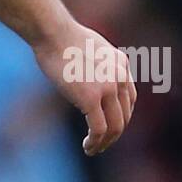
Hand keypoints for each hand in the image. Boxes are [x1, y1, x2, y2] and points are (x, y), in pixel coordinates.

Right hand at [33, 19, 135, 155]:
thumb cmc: (60, 36)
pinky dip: (95, 142)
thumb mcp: (88, 47)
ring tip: (93, 149)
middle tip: (100, 143)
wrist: (52, 32)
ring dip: (105, 142)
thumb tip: (87, 76)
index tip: (107, 126)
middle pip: (124, 115)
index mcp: (121, 63)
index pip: (129, 98)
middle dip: (113, 133)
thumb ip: (96, 63)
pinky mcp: (91, 98)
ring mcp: (107, 88)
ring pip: (115, 127)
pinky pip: (98, 129)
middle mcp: (120, 76)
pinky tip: (87, 146)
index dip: (120, 116)